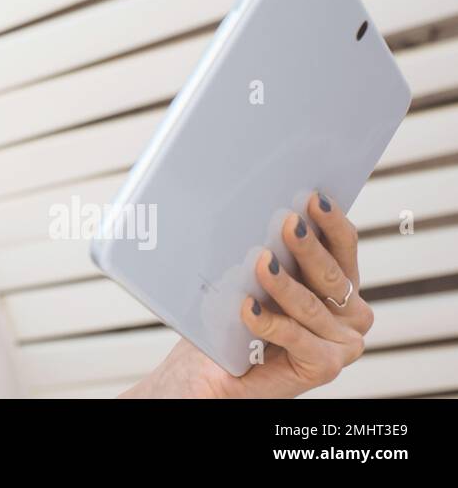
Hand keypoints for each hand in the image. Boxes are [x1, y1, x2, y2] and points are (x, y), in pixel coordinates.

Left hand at [123, 191, 372, 397]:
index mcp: (339, 282)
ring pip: (310, 306)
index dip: (330, 221)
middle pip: (331, 273)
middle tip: (287, 223)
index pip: (343, 245)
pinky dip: (269, 322)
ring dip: (282, 283)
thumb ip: (269, 250)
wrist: (214, 365)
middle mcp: (349, 313)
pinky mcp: (325, 366)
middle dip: (307, 246)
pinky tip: (248, 308)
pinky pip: (295, 338)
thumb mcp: (253, 275)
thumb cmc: (234, 315)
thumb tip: (261, 209)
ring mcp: (341, 342)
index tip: (313, 197)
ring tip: (260, 262)